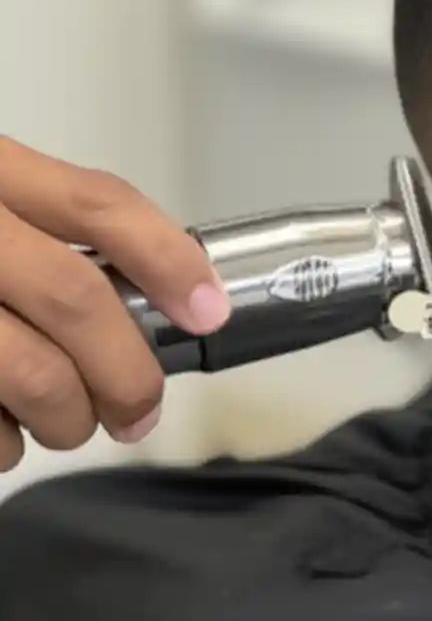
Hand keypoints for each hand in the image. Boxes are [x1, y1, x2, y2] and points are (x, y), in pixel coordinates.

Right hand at [0, 136, 230, 471]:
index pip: (97, 203)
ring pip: (27, 372)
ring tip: (64, 425)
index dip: (170, 260)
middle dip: (127, 371)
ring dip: (64, 418)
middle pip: (76, 297)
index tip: (208, 311)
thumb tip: (151, 301)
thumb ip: (44, 234)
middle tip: (138, 412)